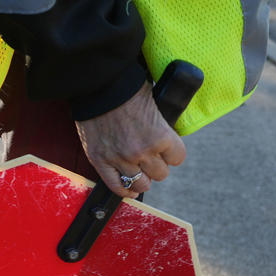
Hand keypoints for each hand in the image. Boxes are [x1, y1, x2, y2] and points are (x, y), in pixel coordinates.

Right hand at [75, 82, 185, 197]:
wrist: (98, 85)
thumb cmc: (128, 88)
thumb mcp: (156, 103)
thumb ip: (161, 124)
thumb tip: (165, 137)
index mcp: (160, 136)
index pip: (177, 158)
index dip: (172, 153)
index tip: (167, 149)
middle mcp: (141, 152)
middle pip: (160, 174)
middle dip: (157, 165)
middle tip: (151, 157)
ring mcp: (120, 159)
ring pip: (141, 184)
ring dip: (142, 178)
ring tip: (140, 170)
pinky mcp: (100, 161)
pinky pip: (116, 186)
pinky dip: (125, 190)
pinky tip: (129, 188)